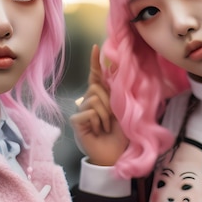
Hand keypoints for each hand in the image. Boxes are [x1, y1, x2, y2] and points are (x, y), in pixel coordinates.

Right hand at [70, 45, 128, 166]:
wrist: (114, 155)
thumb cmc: (121, 134)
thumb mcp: (124, 110)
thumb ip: (119, 92)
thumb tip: (116, 69)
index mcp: (102, 96)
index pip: (96, 76)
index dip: (95, 62)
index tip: (95, 47)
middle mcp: (89, 101)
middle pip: (96, 88)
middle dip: (108, 103)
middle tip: (112, 120)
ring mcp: (82, 111)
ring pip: (94, 100)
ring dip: (105, 116)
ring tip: (106, 128)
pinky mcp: (77, 122)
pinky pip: (89, 113)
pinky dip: (98, 123)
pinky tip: (98, 132)